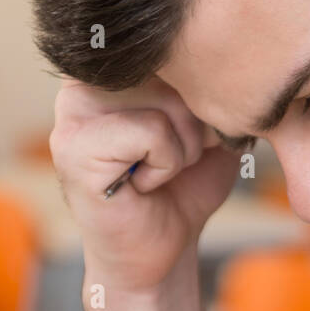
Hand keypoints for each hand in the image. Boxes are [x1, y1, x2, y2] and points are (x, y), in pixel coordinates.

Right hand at [48, 75, 241, 296]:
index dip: (200, 100)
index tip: (185, 141)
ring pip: (166, 102)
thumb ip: (213, 87)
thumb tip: (238, 67)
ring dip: (181, 149)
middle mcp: (82, 83)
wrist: (161, 255)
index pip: (177, 55)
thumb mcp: (208, 127)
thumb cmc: (181, 191)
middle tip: (170, 164)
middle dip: (193, 126)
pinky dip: (165, 165)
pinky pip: (151, 133)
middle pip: (172, 74)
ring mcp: (71, 115)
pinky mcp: (74, 149)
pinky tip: (143, 186)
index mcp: (109, 71)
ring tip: (155, 174)